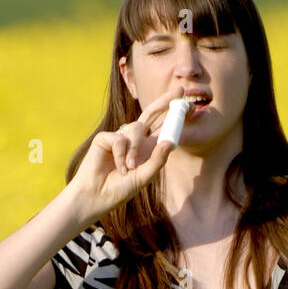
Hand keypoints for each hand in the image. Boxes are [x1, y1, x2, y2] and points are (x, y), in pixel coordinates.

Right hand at [69, 85, 188, 221]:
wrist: (97, 196)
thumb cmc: (120, 189)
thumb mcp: (145, 176)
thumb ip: (157, 160)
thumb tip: (169, 141)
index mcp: (146, 148)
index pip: (162, 127)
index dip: (174, 117)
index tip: (189, 106)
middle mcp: (134, 139)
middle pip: (151, 114)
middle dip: (165, 101)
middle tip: (180, 91)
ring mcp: (120, 136)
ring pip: (135, 128)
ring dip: (134, 150)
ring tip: (129, 168)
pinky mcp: (105, 138)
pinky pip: (119, 138)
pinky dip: (120, 154)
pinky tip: (118, 168)